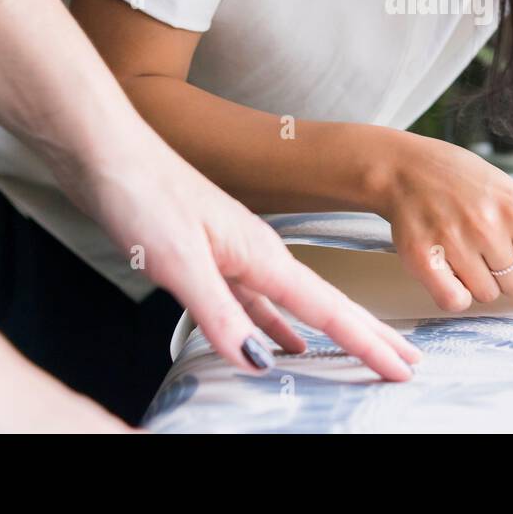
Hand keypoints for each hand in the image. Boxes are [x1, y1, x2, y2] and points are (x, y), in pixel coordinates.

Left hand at [69, 131, 421, 380]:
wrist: (106, 148)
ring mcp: (234, 254)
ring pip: (294, 305)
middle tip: (406, 361)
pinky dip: (275, 325)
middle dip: (366, 335)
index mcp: (261, 253)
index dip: (366, 342)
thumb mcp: (178, 261)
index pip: (326, 309)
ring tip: (360, 351)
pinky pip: (256, 302)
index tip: (402, 365)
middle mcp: (257, 252)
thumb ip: (221, 314)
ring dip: (328, 332)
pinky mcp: (208, 257)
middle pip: (325, 305)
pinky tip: (280, 342)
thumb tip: (260, 362)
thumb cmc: (141, 191)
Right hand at [373, 131, 512, 311]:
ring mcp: (452, 241)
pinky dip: (455, 295)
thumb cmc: (464, 183)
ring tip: (466, 257)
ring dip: (479, 285)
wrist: (407, 169)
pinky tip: (451, 274)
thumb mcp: (511, 198)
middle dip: (507, 278)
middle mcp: (486, 225)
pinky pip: (454, 301)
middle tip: (488, 255)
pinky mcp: (422, 256)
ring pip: (485, 296)